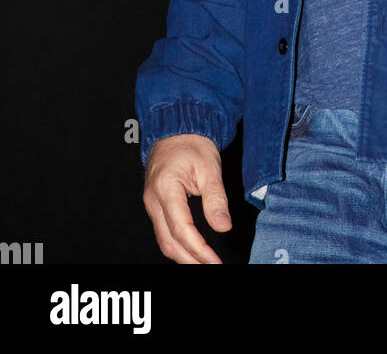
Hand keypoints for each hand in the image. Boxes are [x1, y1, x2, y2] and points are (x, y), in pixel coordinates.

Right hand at [142, 134, 230, 264]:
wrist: (177, 129)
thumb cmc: (193, 144)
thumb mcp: (210, 167)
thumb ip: (216, 199)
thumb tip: (223, 227)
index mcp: (165, 188)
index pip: (181, 229)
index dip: (198, 249)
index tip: (215, 262)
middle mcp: (153, 200)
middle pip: (168, 241)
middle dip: (190, 260)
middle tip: (212, 267)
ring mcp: (151, 204)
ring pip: (164, 240)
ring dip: (183, 256)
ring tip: (205, 264)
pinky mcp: (156, 205)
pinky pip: (164, 231)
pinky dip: (178, 245)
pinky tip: (193, 251)